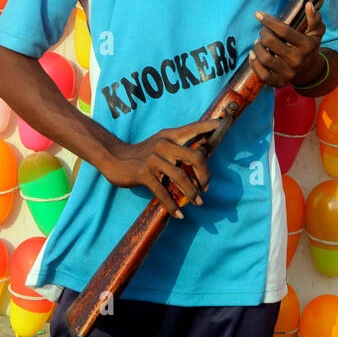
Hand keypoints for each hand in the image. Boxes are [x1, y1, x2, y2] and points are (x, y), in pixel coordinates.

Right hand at [99, 118, 219, 217]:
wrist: (114, 158)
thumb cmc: (143, 153)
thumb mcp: (160, 143)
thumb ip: (178, 145)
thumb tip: (201, 156)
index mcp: (169, 136)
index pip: (193, 128)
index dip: (208, 126)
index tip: (222, 122)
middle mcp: (164, 144)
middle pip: (195, 158)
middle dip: (205, 175)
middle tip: (206, 187)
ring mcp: (154, 159)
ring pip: (181, 178)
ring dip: (192, 193)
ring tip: (198, 202)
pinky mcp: (144, 174)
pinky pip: (163, 193)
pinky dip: (172, 206)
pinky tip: (178, 214)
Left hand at [249, 1, 325, 88]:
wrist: (309, 71)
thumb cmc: (309, 47)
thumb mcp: (316, 32)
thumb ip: (314, 18)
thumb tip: (308, 4)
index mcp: (306, 46)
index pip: (283, 30)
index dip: (269, 21)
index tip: (258, 14)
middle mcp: (297, 60)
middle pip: (270, 42)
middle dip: (263, 33)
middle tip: (263, 31)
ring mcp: (287, 72)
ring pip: (264, 57)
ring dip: (257, 46)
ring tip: (258, 42)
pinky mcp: (279, 82)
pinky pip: (261, 73)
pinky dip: (254, 62)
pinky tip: (253, 54)